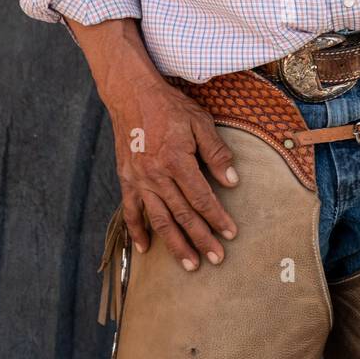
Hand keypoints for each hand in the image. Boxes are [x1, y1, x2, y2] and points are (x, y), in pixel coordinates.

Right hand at [70, 17, 240, 270]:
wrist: (132, 94)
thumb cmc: (169, 106)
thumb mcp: (199, 122)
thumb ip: (216, 152)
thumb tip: (233, 180)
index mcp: (177, 161)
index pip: (202, 198)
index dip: (217, 218)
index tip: (230, 234)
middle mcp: (156, 175)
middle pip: (183, 215)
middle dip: (201, 239)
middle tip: (216, 259)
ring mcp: (139, 180)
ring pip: (159, 220)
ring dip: (175, 244)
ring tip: (189, 264)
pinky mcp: (126, 179)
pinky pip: (130, 211)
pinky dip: (136, 231)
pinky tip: (145, 249)